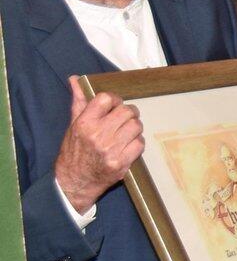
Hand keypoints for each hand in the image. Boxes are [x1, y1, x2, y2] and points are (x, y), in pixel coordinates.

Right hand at [54, 76, 142, 213]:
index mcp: (84, 123)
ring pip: (136, 126)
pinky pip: (140, 144)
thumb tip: (75, 79)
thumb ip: (79, 102)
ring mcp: (111, 149)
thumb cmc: (74, 150)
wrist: (75, 180)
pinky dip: (137, 143)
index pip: (106, 98)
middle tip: (125, 118)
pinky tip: (128, 145)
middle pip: (127, 111)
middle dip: (128, 113)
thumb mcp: (73, 125)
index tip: (115, 105)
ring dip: (134, 127)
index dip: (115, 99)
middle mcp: (98, 134)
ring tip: (126, 131)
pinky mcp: (121, 163)